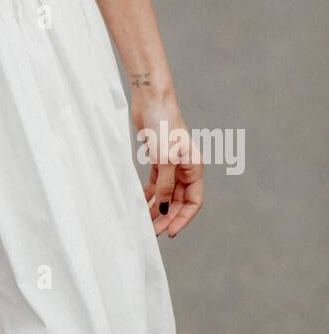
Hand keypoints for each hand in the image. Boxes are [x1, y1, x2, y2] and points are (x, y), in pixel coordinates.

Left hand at [130, 94, 203, 238]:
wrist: (150, 100)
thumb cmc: (163, 125)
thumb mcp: (165, 159)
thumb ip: (165, 186)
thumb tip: (162, 209)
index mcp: (194, 168)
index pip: (193, 202)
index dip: (182, 218)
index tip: (169, 232)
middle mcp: (185, 168)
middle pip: (178, 201)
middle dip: (166, 217)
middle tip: (152, 233)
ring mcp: (171, 163)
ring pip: (166, 194)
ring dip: (156, 209)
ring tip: (144, 223)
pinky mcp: (157, 158)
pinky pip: (155, 183)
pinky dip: (148, 195)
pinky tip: (139, 204)